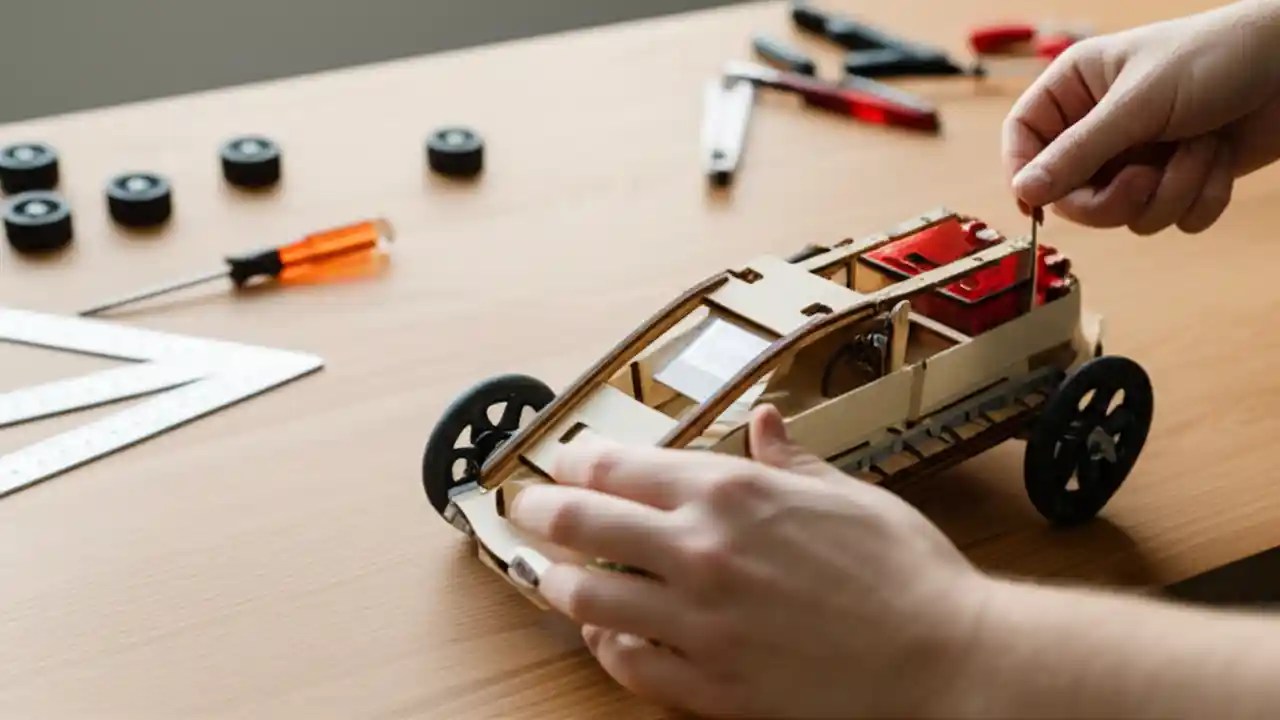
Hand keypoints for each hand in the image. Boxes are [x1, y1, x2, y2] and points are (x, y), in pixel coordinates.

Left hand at [507, 404, 992, 717]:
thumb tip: (762, 422)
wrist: (943, 658)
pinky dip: (606, 648)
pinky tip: (605, 638)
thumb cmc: (904, 572)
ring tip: (547, 573)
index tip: (564, 460)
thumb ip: (787, 460)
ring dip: (556, 581)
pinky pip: (629, 665)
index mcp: (733, 493)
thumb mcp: (846, 492)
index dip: (578, 460)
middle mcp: (701, 551)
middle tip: (525, 507)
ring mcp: (698, 622)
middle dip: (542, 510)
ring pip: (588, 598)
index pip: (621, 466)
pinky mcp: (709, 685)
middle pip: (583, 523)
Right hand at [1003, 0, 1279, 233]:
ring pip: (1123, 214)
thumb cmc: (1217, 57)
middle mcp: (1101, 125)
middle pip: (1070, 193)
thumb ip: (1078, 152)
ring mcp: (1139, 155)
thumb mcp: (1138, 104)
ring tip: (1200, 149)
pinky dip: (1199, 197)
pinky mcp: (1178, 178)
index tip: (1035, 205)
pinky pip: (1168, 219)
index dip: (1023, 173)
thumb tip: (1026, 191)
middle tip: (1145, 180)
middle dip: (1115, 198)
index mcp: (1077, 88)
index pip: (1023, 138)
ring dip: (1170, 191)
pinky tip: (1219, 159)